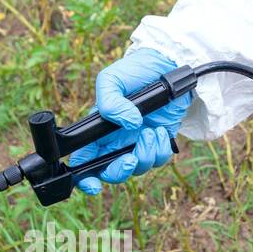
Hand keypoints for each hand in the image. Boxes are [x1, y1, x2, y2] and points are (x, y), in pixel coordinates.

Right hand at [71, 48, 191, 194]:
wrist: (166, 66)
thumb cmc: (134, 71)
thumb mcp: (113, 79)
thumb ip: (110, 102)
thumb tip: (128, 124)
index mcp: (98, 130)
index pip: (85, 160)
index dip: (85, 178)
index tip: (93, 185)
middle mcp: (116, 141)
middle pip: (111, 172)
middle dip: (120, 171)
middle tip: (130, 160)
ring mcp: (137, 144)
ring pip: (137, 168)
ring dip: (145, 154)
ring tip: (150, 132)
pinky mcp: (158, 143)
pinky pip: (157, 160)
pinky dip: (160, 149)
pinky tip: (161, 131)